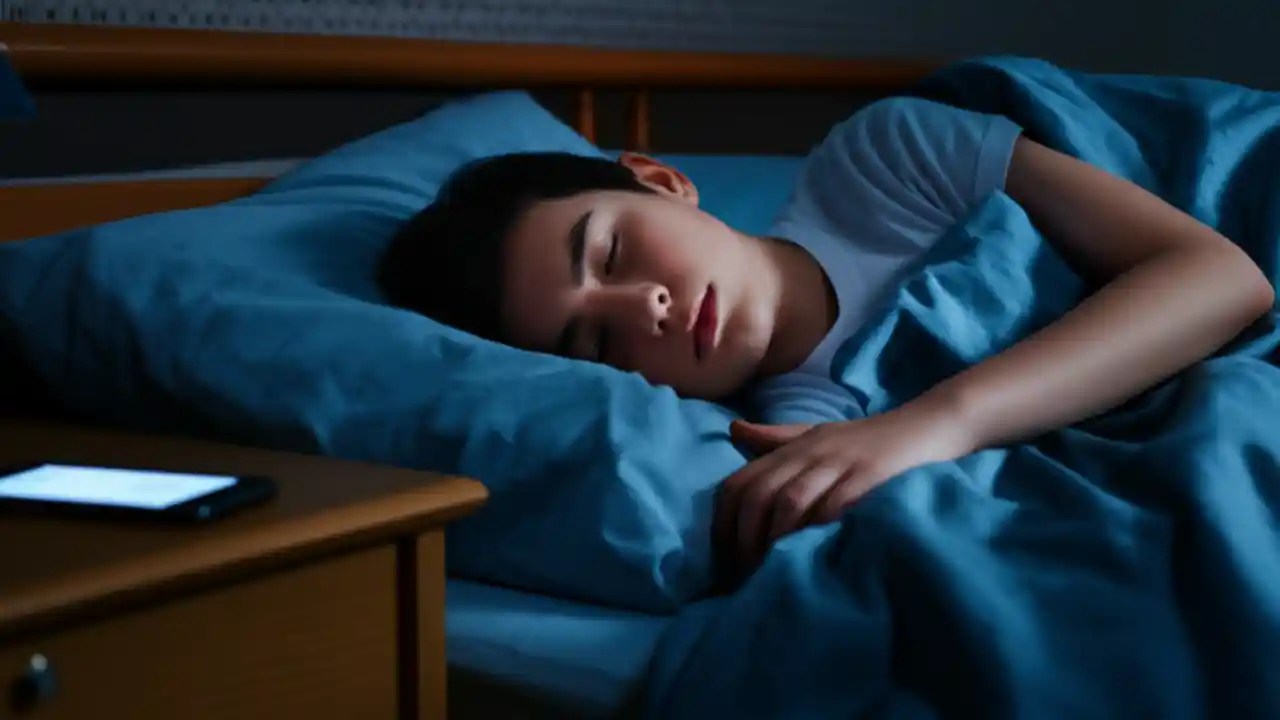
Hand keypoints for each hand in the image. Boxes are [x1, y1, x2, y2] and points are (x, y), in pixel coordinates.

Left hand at [715, 402, 970, 572]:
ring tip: (772, 573)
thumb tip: (734, 431)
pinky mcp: (871, 476)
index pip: (738, 482)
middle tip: (745, 576)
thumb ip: (776, 440)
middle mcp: (809, 454)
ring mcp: (840, 464)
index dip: (723, 523)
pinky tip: (812, 555)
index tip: (723, 560)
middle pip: (758, 493)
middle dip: (744, 538)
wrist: (930, 424)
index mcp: (792, 448)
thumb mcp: (817, 435)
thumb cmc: (869, 440)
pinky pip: (836, 504)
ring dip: (775, 539)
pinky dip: (818, 529)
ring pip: (790, 500)